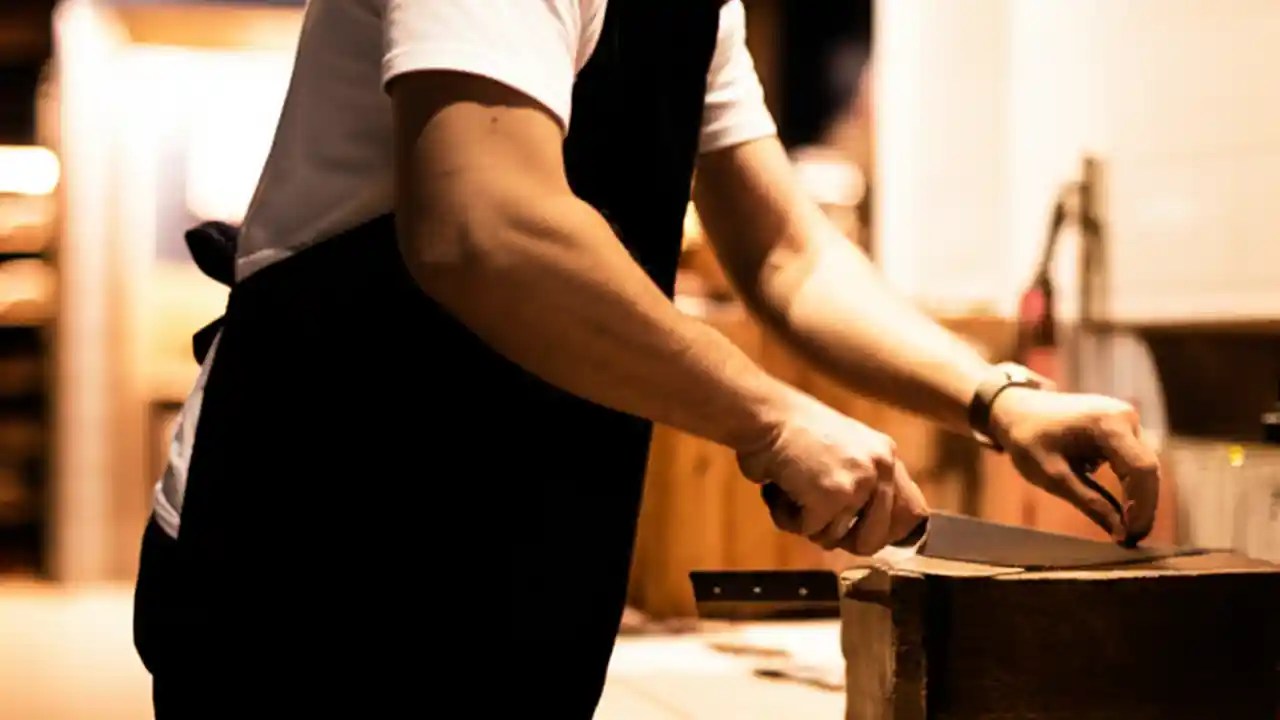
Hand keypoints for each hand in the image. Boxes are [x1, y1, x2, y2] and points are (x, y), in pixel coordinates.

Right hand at [738, 389, 928, 554]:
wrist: (765, 415)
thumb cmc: (791, 430)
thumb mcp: (842, 448)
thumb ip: (862, 479)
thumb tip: (871, 530)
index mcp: (885, 454)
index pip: (912, 512)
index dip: (887, 532)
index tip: (864, 536)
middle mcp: (879, 468)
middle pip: (877, 538)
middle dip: (845, 541)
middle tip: (818, 524)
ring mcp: (857, 483)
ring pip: (835, 537)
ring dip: (807, 523)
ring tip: (791, 492)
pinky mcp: (830, 497)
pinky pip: (809, 530)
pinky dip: (787, 517)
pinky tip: (779, 491)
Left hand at [990, 388, 1159, 543]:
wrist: (1017, 409)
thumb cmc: (1027, 439)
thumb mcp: (1053, 476)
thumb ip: (1090, 503)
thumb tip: (1122, 534)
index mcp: (1108, 423)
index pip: (1141, 469)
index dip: (1143, 506)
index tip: (1133, 536)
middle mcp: (1125, 416)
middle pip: (1147, 468)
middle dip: (1143, 506)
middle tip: (1132, 539)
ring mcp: (1126, 418)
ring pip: (1142, 465)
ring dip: (1137, 497)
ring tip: (1126, 530)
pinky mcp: (1122, 425)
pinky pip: (1133, 459)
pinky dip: (1129, 484)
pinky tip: (1122, 508)